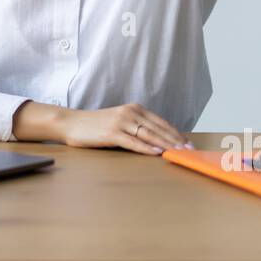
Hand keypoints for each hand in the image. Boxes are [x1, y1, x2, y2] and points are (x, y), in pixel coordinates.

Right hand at [59, 102, 192, 155]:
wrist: (71, 123)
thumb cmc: (96, 126)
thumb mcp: (120, 121)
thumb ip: (136, 127)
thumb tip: (158, 140)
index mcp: (134, 108)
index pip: (160, 122)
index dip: (176, 133)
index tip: (188, 143)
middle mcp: (130, 112)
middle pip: (158, 128)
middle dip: (175, 140)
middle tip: (189, 150)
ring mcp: (120, 122)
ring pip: (149, 135)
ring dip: (165, 144)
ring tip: (178, 152)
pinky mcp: (112, 133)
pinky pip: (133, 142)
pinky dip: (146, 148)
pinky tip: (157, 152)